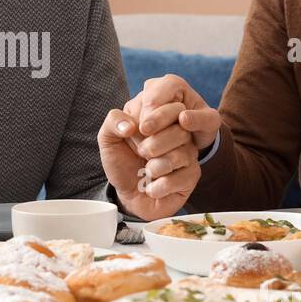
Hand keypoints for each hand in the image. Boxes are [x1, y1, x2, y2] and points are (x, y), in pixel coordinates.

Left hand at [97, 75, 220, 220]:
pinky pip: (182, 178)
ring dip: (156, 167)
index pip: (171, 106)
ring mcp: (188, 154)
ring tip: (146, 171)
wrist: (128, 195)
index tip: (141, 130)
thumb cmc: (122, 163)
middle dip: (154, 144)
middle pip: (180, 130)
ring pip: (181, 155)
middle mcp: (178, 134)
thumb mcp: (109, 139)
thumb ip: (113, 122)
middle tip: (141, 152)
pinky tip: (151, 187)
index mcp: (161, 119)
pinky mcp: (191, 176)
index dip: (156, 117)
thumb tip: (130, 125)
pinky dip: (160, 186)